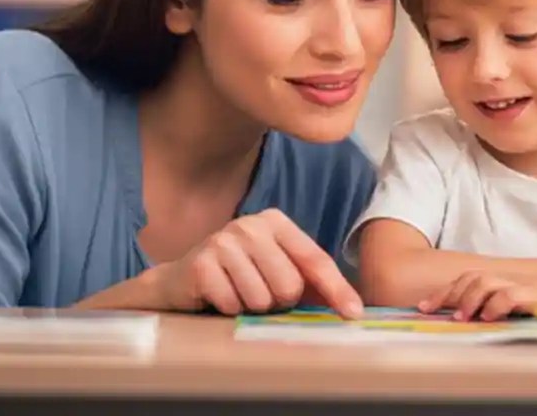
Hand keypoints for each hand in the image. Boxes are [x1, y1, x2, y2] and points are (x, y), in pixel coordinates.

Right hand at [153, 208, 362, 318]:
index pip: (316, 259)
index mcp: (276, 222)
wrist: (182, 279)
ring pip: (261, 299)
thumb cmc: (240, 276)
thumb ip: (311, 282)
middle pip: (289, 286)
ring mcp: (223, 240)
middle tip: (259, 292)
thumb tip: (351, 308)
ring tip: (238, 293)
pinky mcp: (201, 263)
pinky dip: (229, 309)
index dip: (337, 289)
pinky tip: (219, 295)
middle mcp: (251, 225)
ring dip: (251, 307)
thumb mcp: (276, 268)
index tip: (354, 314)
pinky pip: (233, 305)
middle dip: (278, 301)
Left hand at [417, 271, 536, 321]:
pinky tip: (489, 316)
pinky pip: (510, 294)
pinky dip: (496, 304)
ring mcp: (523, 282)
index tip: (424, 306)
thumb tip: (476, 320)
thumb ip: (502, 306)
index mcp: (505, 279)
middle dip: (446, 294)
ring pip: (485, 281)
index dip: (444, 291)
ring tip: (460, 318)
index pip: (467, 278)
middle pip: (470, 277)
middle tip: (431, 311)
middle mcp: (511, 277)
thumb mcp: (524, 302)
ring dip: (468, 299)